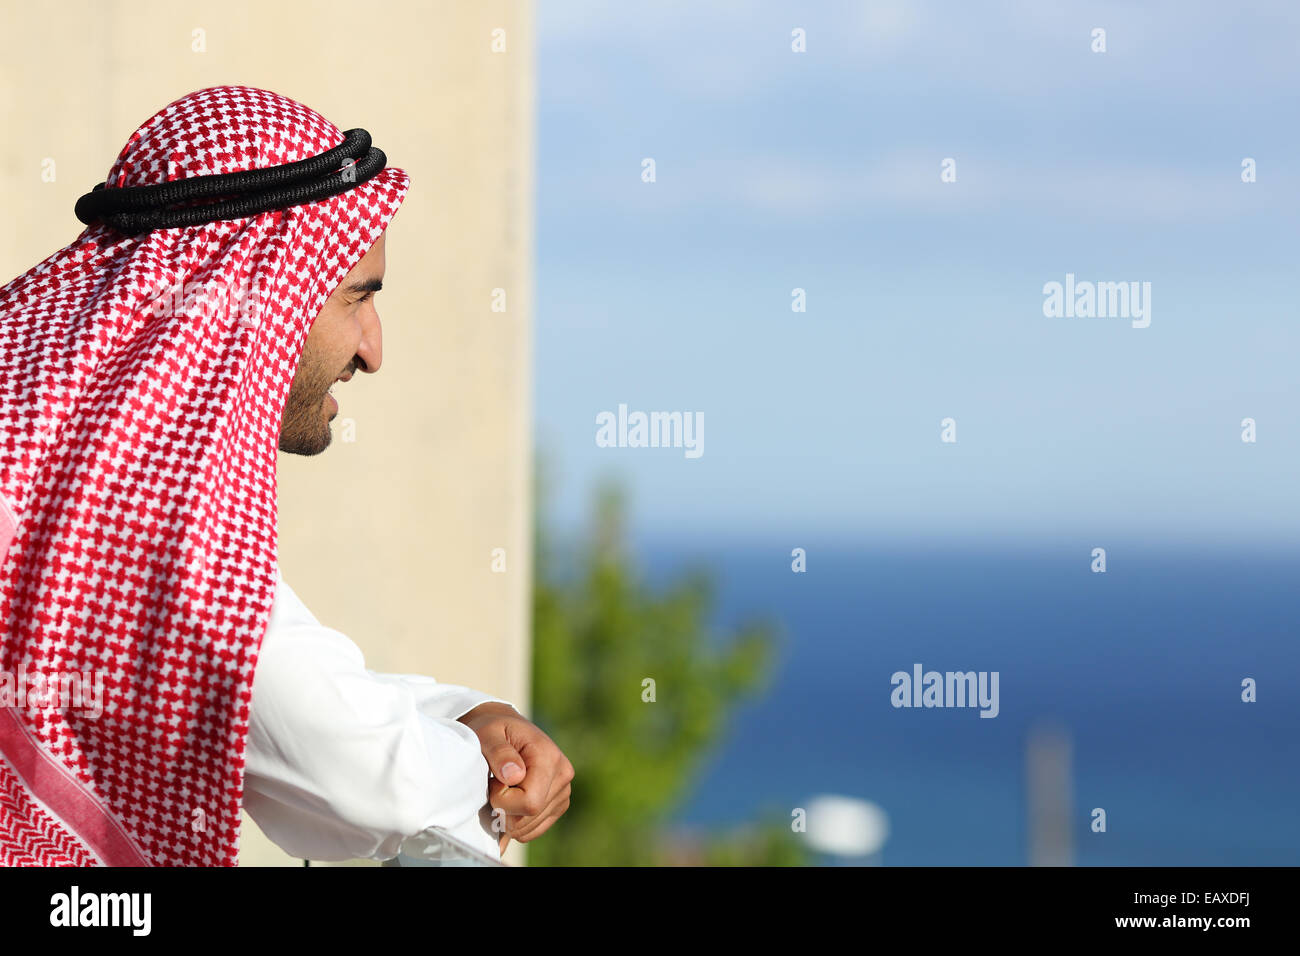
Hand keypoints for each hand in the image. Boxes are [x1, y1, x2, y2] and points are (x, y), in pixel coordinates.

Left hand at [458, 702, 573, 854]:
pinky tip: (510, 802)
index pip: (530, 802)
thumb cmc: (494, 731)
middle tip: (495, 785)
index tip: (493, 782)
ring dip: (508, 816)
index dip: (503, 801)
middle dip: (503, 810)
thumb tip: (515, 776)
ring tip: (503, 789)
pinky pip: (534, 829)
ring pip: (530, 827)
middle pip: (530, 817)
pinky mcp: (559, 803)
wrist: (506, 729)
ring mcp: (563, 791)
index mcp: (549, 757)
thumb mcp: (488, 734)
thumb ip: (499, 753)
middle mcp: (563, 775)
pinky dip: (516, 823)